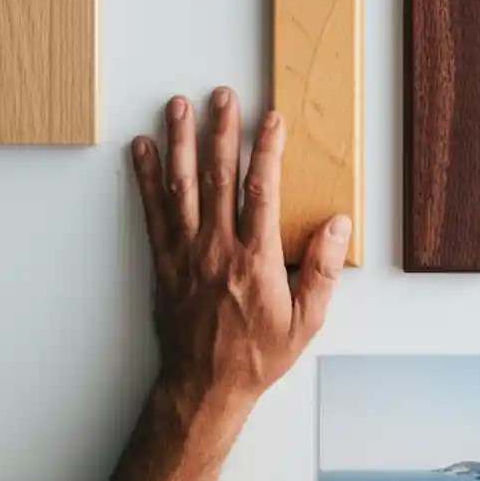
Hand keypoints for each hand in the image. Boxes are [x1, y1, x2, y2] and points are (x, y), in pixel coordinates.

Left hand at [130, 87, 349, 410]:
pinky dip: (145, 178)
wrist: (204, 385)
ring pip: (181, 186)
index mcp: (256, 258)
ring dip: (179, 142)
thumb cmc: (257, 354)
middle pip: (218, 176)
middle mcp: (218, 247)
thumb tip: (338, 224)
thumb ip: (324, 269)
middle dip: (221, 131)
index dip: (267, 149)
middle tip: (221, 96)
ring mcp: (186, 252)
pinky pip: (153, 211)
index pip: (263, 190)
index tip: (272, 119)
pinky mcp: (163, 261)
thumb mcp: (307, 320)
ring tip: (177, 106)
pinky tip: (141, 150)